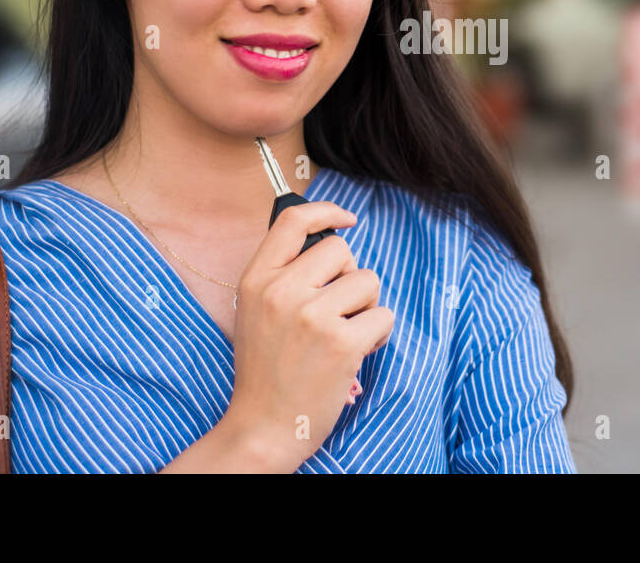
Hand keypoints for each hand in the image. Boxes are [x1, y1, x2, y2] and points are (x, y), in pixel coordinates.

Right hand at [224, 201, 394, 471]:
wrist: (263, 428)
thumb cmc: (266, 369)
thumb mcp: (255, 311)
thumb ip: (284, 274)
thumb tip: (332, 239)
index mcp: (256, 280)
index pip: (293, 221)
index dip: (327, 212)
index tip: (347, 220)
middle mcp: (282, 292)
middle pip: (342, 250)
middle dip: (350, 276)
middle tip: (337, 309)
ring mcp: (312, 317)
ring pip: (368, 281)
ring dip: (366, 307)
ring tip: (344, 334)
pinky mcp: (341, 343)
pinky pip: (384, 315)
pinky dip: (379, 334)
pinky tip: (357, 353)